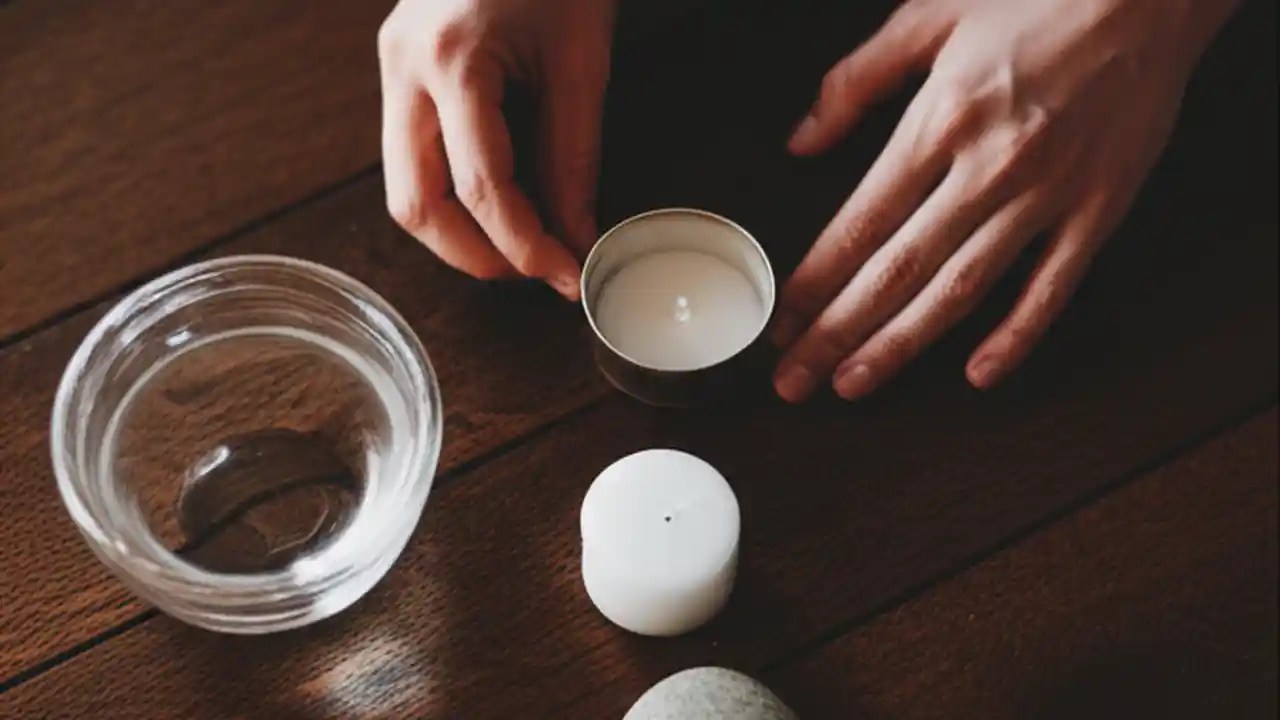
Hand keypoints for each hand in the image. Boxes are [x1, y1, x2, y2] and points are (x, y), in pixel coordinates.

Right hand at [378, 0, 616, 299]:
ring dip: (458, 233)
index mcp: (454, 58)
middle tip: (533, 271)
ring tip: (519, 244)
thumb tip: (577, 235)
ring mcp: (393, 66)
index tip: (566, 275)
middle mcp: (405, 66)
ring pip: (404, 188)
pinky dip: (452, 194)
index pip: (483, 187)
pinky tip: (498, 203)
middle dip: (475, 256)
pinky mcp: (399, 68)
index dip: (527, 246)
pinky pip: (412, 155)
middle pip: (415, 204)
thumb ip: (575, 157)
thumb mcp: (582, 61)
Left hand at [772, 0, 1236, 401]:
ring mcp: (1048, 195)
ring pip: (960, 290)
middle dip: (837, 333)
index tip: (783, 318)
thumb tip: (802, 140)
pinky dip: (1016, 336)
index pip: (861, 222)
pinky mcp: (1100, 210)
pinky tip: (978, 373)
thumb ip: (855, 81)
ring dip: (900, 346)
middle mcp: (989, 167)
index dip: (815, 279)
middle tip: (795, 378)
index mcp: (941, 119)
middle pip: (897, 271)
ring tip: (854, 383)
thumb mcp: (929, 15)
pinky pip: (1052, 288)